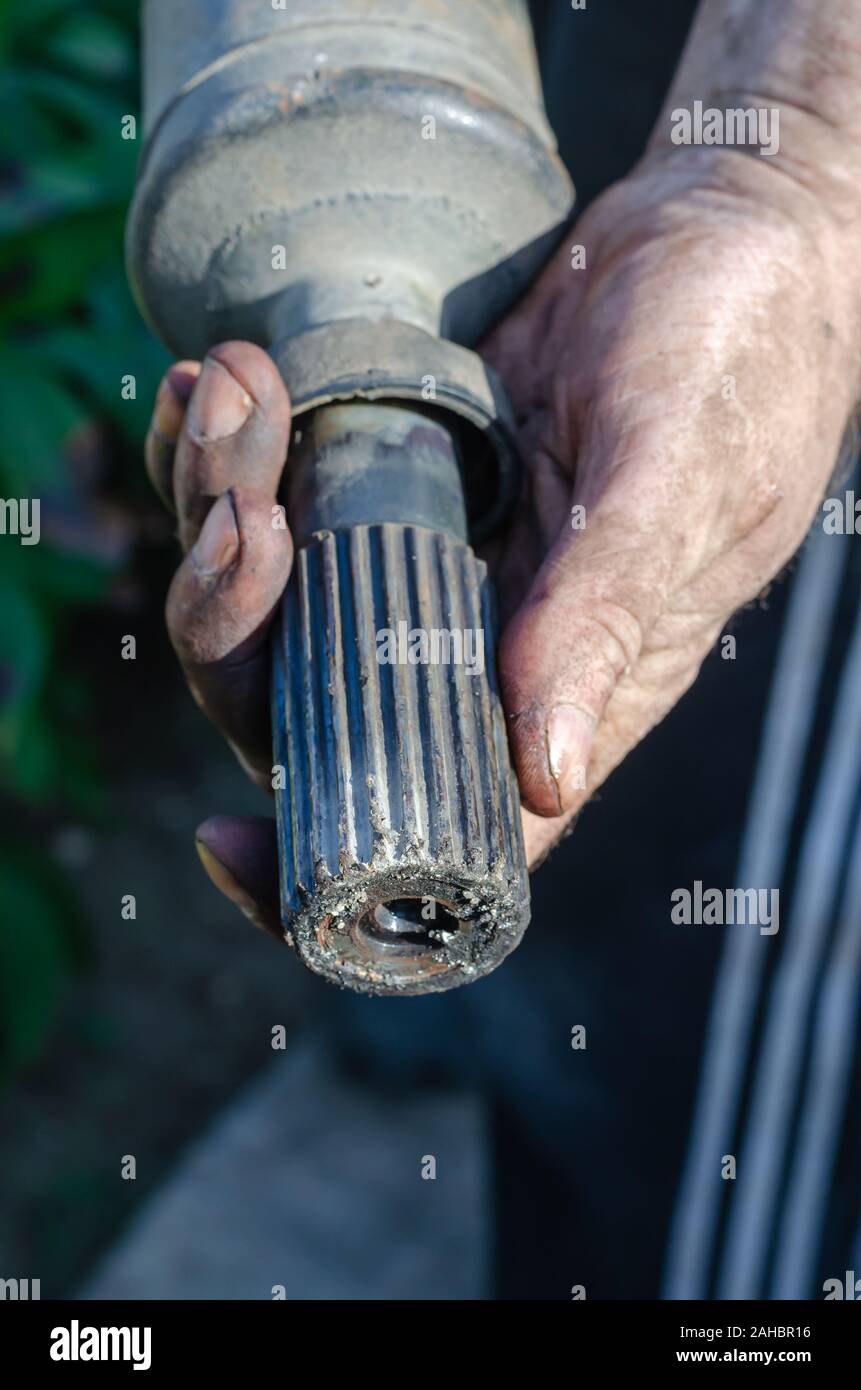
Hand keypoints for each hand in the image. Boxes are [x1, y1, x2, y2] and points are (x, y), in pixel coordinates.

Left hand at [146, 147, 860, 930]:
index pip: (434, 824)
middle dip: (233, 616)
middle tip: (243, 501)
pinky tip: (212, 382)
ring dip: (213, 504)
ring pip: (269, 592)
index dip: (322, 859)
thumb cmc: (741, 360)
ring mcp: (424, 554)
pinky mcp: (394, 471)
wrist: (727, 225)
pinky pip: (275, 493)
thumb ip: (606, 619)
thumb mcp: (677, 489)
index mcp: (559, 687)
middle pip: (302, 698)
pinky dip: (221, 450)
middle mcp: (477, 639)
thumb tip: (548, 778)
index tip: (229, 842)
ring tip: (228, 389)